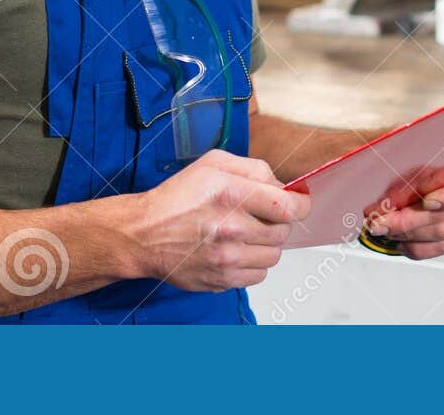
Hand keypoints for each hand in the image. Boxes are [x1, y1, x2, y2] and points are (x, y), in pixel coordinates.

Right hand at [130, 149, 309, 291]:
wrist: (142, 234)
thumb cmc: (176, 198)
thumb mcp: (213, 164)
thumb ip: (255, 169)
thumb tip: (284, 186)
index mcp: (231, 193)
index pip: (288, 205)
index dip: (300, 204)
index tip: (298, 203)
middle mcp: (230, 227)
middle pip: (283, 231)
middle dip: (277, 222)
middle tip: (258, 216)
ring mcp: (226, 258)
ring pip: (274, 256)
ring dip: (266, 244)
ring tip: (245, 234)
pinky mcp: (221, 280)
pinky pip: (258, 276)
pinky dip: (253, 264)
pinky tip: (235, 251)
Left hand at [365, 166, 443, 259]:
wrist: (427, 184)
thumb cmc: (423, 175)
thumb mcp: (411, 174)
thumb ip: (400, 192)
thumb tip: (381, 211)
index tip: (424, 200)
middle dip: (408, 221)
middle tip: (380, 222)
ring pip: (440, 235)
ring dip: (407, 234)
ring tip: (383, 228)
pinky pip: (437, 248)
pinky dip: (414, 247)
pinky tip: (399, 241)